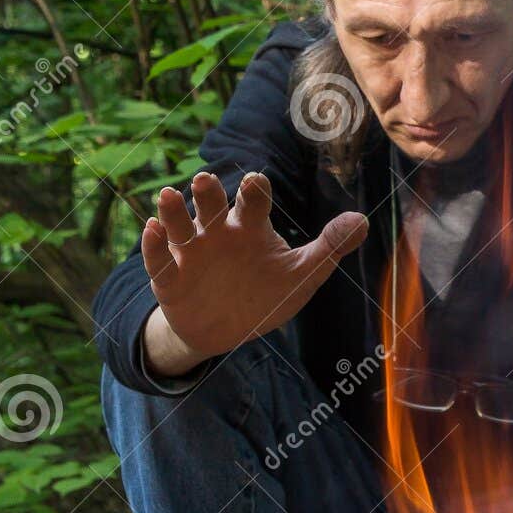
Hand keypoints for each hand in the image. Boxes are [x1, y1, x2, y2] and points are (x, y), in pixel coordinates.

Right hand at [140, 170, 367, 376]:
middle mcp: (218, 233)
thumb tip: (362, 221)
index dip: (253, 191)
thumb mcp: (301, 275)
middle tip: (206, 181)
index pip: (253, 201)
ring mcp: (191, 253)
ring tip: (168, 197)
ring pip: (179, 226)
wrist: (226, 331)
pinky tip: (150, 230)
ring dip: (173, 212)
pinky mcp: (170, 277)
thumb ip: (329, 248)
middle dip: (208, 194)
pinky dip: (152, 246)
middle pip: (212, 206)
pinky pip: (158, 259)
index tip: (255, 183)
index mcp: (250, 228)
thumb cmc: (266, 295)